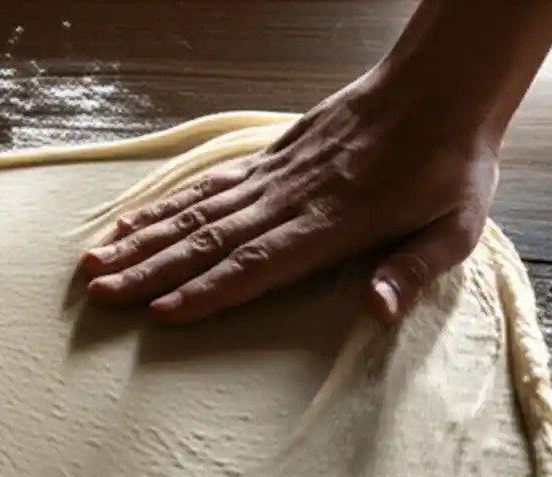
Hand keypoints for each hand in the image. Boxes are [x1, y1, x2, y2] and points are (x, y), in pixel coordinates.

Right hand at [80, 69, 499, 323]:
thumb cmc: (451, 168)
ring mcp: (272, 176)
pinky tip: (130, 221)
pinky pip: (206, 185)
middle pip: (210, 239)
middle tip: (101, 295)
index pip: (258, 263)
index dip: (209, 290)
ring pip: (196, 211)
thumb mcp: (456, 228)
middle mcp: (290, 199)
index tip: (161, 314)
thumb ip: (412, 270)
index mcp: (333, 224)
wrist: (440, 87)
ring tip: (96, 263)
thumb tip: (375, 312)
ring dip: (143, 239)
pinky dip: (164, 205)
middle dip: (152, 270)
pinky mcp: (266, 158)